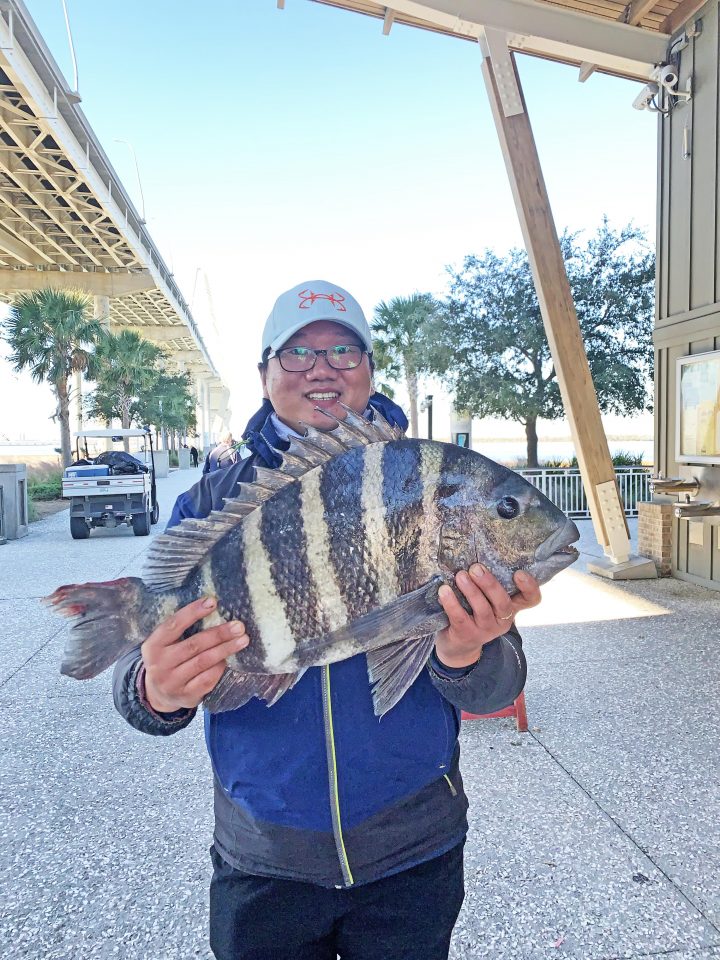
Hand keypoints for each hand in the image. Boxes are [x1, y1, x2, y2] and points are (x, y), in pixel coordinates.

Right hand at [141, 597, 248, 711]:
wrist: (157, 694)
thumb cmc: (168, 659)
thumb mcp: (165, 644)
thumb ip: (181, 630)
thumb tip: (213, 607)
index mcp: (153, 646)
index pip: (173, 625)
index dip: (192, 612)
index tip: (212, 601)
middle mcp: (159, 664)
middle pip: (194, 645)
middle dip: (219, 634)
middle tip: (239, 626)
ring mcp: (172, 682)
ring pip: (203, 662)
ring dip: (225, 649)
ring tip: (243, 640)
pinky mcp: (185, 696)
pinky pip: (207, 679)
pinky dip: (219, 668)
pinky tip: (229, 660)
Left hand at [434, 565, 539, 668]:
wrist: (458, 646)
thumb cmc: (473, 613)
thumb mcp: (486, 600)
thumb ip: (486, 583)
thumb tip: (474, 554)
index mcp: (511, 607)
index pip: (531, 599)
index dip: (530, 587)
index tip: (519, 573)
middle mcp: (502, 619)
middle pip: (503, 603)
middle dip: (490, 584)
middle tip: (476, 568)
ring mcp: (485, 629)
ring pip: (482, 609)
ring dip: (471, 591)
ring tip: (460, 576)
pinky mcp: (467, 635)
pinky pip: (460, 617)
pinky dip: (451, 603)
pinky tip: (444, 591)